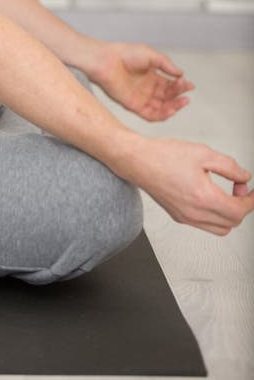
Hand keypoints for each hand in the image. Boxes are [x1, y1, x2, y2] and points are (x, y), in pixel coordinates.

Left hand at [89, 41, 194, 121]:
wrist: (107, 61)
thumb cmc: (124, 54)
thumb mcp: (151, 55)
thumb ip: (166, 64)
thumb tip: (181, 73)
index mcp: (150, 76)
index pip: (169, 84)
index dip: (180, 85)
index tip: (189, 84)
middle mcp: (146, 88)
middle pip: (167, 96)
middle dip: (179, 95)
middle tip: (186, 92)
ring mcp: (140, 97)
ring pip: (161, 107)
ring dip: (174, 106)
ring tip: (183, 102)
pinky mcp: (134, 106)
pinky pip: (151, 115)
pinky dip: (162, 115)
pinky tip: (171, 110)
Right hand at [130, 137, 253, 235]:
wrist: (137, 161)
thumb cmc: (163, 155)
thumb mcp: (202, 153)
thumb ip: (228, 166)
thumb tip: (243, 177)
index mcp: (203, 197)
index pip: (239, 211)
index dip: (250, 201)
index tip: (251, 191)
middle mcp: (194, 213)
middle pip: (232, 223)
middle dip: (241, 206)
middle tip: (239, 188)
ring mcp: (185, 217)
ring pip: (220, 228)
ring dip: (228, 214)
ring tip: (225, 194)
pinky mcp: (178, 216)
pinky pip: (204, 225)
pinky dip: (214, 216)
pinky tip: (210, 197)